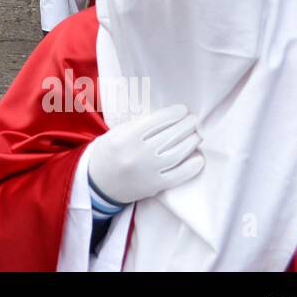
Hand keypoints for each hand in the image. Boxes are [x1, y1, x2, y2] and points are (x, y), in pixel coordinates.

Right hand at [84, 104, 203, 204]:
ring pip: (178, 153)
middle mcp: (138, 154)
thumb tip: (167, 118)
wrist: (97, 184)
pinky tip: (198, 158)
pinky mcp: (155, 186)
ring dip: (192, 142)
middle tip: (194, 120)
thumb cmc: (108, 153)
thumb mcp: (117, 133)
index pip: (157, 121)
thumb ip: (139, 126)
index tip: (183, 110)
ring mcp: (148, 171)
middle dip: (187, 125)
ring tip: (197, 135)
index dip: (174, 113)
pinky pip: (179, 175)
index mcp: (126, 137)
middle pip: (171, 135)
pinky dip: (192, 166)